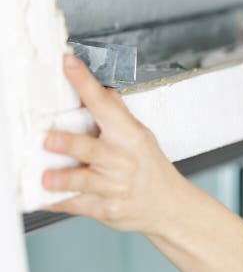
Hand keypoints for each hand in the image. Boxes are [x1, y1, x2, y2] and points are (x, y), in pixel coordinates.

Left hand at [41, 54, 187, 235]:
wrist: (169, 206)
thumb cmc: (151, 168)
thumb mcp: (141, 136)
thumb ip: (118, 115)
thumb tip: (100, 90)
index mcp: (130, 136)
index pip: (105, 104)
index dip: (84, 83)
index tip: (68, 63)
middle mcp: (122, 160)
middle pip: (94, 149)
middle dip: (71, 144)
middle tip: (50, 139)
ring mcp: (114, 186)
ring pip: (85, 181)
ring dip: (65, 179)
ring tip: (47, 177)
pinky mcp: (105, 208)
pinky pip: (77, 204)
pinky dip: (58, 202)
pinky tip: (43, 197)